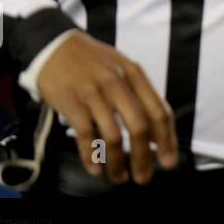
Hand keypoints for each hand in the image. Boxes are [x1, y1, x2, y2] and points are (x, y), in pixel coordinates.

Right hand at [36, 31, 178, 184]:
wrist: (54, 45)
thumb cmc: (92, 60)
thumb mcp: (122, 68)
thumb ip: (140, 95)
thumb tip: (157, 132)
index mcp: (135, 74)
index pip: (159, 111)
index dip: (167, 139)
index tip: (169, 161)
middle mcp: (118, 84)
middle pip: (139, 127)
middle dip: (144, 157)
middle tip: (144, 177)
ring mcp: (94, 94)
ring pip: (113, 136)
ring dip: (118, 163)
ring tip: (119, 178)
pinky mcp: (71, 103)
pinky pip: (85, 136)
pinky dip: (91, 157)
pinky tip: (95, 169)